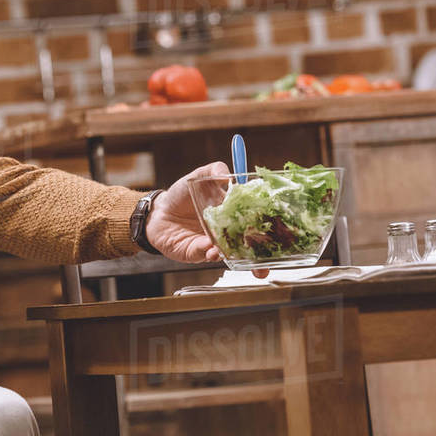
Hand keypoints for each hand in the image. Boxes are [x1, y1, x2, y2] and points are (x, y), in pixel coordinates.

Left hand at [146, 161, 268, 278]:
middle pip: (246, 248)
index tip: (279, 233)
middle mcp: (225, 233)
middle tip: (267, 264)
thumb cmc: (180, 195)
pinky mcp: (195, 253)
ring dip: (234, 256)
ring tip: (238, 254)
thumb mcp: (198, 177)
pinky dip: (210, 252)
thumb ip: (214, 171)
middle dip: (258, 259)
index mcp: (231, 215)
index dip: (267, 229)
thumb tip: (229, 175)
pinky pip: (205, 254)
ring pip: (227, 254)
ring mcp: (211, 244)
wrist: (156, 212)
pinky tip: (211, 248)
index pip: (253, 223)